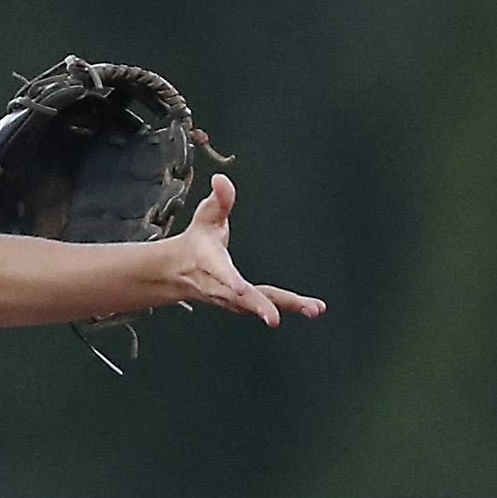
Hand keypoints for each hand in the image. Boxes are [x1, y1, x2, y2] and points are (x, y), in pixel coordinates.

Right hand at [162, 175, 323, 325]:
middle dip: (259, 306)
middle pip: (241, 297)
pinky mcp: (247, 302)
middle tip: (274, 318)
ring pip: (260, 303)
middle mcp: (221, 285)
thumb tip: (221, 179)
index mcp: (209, 261)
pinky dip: (290, 305)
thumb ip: (219, 199)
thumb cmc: (198, 239)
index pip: (218, 270)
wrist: (181, 272)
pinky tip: (314, 308)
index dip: (228, 279)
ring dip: (287, 306)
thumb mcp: (206, 216)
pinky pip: (269, 304)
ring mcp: (234, 298)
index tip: (239, 289)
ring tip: (315, 309)